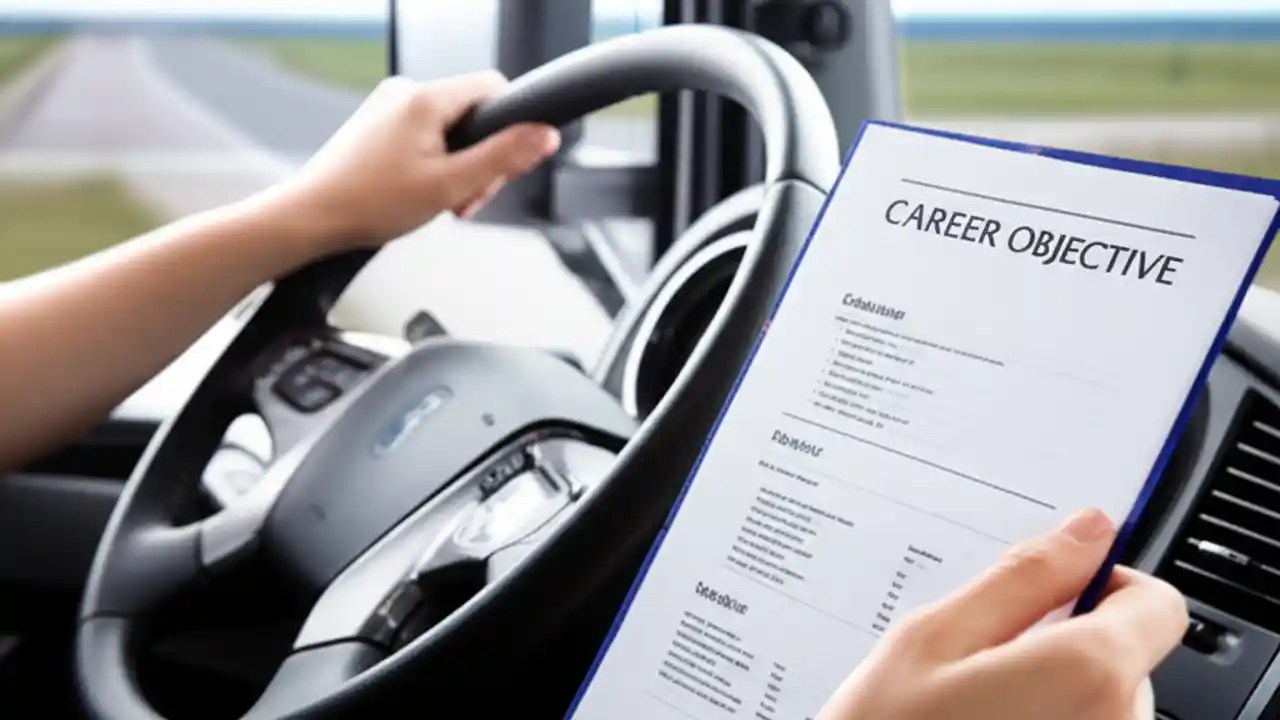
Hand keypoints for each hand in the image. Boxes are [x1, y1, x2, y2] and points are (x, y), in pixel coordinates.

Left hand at [270, 71, 560, 251]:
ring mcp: (388, 108)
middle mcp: (405, 93)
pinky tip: (419, 193)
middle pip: (473, 115)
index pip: (494, 88)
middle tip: (466, 198)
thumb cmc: (367, 203)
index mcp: (425, 98)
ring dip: (457, 167)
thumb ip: (503, 158)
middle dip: (480, 159)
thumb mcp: (450, 185)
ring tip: (440, 201)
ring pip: (449, 130)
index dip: (511, 128)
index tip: (503, 167)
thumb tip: (544, 135)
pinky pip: (424, 137)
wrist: (311, 218)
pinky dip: (433, 165)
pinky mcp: (378, 125)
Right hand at [818, 509, 1186, 719]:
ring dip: (1050, 697)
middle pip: (1124, 657)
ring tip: (972, 715)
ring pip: (1102, 704)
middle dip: (1061, 649)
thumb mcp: (932, 639)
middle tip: (977, 672)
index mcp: (1090, 675)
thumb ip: (1020, 578)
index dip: (1099, 586)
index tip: (1044, 599)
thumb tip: (1088, 529)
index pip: (1157, 602)